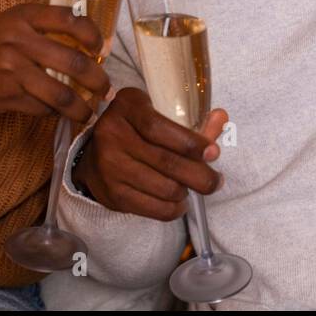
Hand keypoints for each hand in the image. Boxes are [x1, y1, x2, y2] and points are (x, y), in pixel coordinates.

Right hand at [0, 3, 108, 122]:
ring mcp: (12, 70)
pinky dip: (55, 113)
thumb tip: (87, 48)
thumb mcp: (10, 23)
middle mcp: (19, 41)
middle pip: (74, 63)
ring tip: (90, 112)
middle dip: (98, 80)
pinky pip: (41, 108)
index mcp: (23, 16)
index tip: (101, 50)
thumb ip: (43, 29)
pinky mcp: (6, 96)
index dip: (93, 36)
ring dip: (82, 107)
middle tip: (106, 89)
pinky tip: (59, 113)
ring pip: (61, 94)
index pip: (70, 20)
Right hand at [71, 86, 228, 220]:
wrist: (93, 157)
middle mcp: (112, 134)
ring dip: (187, 192)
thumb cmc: (135, 130)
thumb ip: (190, 120)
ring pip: (164, 188)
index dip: (190, 143)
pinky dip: (174, 208)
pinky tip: (179, 201)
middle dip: (200, 175)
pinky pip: (154, 208)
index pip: (158, 129)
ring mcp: (110, 166)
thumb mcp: (156, 114)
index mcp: (126, 106)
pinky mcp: (113, 193)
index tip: (213, 152)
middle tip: (217, 180)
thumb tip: (221, 118)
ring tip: (194, 187)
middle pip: (166, 162)